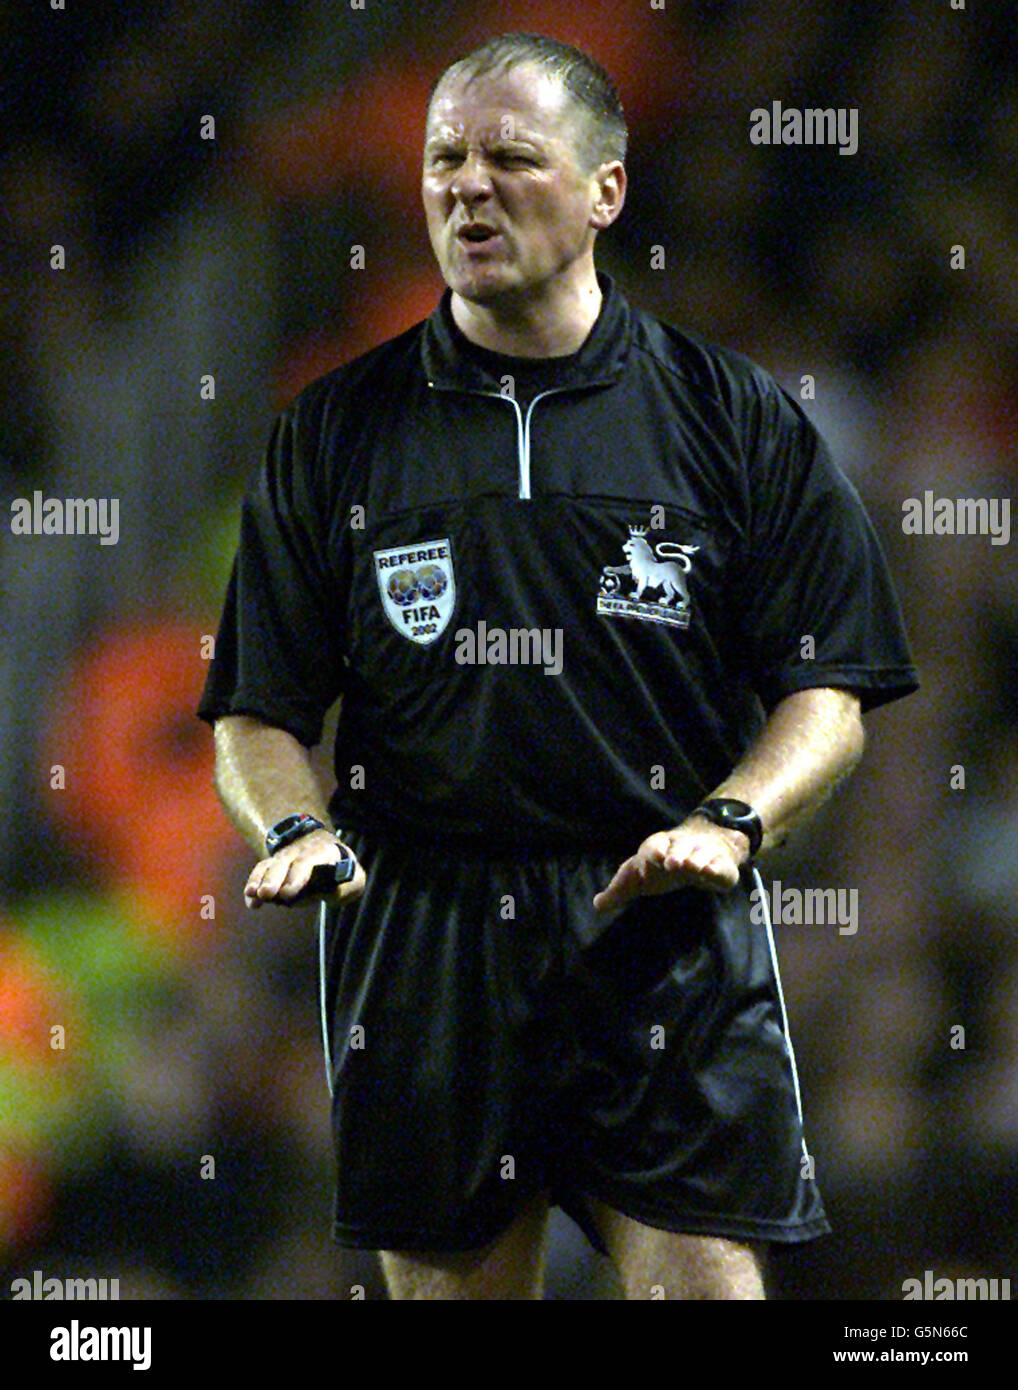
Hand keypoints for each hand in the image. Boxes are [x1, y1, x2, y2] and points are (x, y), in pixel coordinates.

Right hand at [244, 829, 365, 909]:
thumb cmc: (343, 871)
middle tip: (265, 894)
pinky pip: (262, 870)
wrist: (331, 852)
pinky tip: (251, 902)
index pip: (308, 860)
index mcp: (324, 851)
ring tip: (252, 895)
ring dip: (260, 880)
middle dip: (274, 878)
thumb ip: (346, 888)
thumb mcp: (354, 880)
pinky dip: (254, 884)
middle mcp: (302, 850)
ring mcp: (287, 856)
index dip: (297, 876)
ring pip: (271, 864)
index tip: (287, 894)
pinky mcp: (275, 864)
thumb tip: (330, 893)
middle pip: (285, 861)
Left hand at [593, 820, 746, 917]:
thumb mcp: (638, 877)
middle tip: (673, 864)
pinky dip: (717, 868)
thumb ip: (619, 891)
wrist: (701, 848)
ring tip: (694, 867)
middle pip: (678, 848)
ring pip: (700, 854)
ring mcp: (702, 854)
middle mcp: (681, 847)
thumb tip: (597, 905)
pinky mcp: (721, 866)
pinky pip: (720, 866)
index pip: (653, 847)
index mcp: (657, 847)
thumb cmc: (662, 866)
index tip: (649, 865)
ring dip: (696, 859)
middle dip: (676, 855)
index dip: (652, 854)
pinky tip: (711, 873)